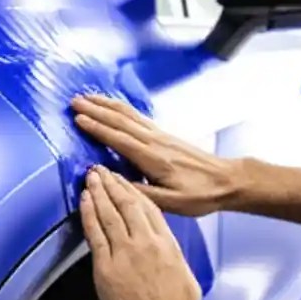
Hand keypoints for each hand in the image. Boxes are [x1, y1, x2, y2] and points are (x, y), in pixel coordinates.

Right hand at [72, 94, 240, 216]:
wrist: (226, 180)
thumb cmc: (199, 195)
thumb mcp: (170, 203)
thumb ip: (139, 192)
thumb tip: (111, 180)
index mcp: (153, 159)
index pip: (120, 139)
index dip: (98, 128)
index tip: (78, 118)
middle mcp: (154, 141)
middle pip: (121, 120)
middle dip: (96, 109)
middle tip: (74, 101)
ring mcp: (159, 135)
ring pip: (128, 115)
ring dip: (106, 104)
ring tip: (87, 97)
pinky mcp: (163, 134)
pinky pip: (137, 117)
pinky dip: (120, 108)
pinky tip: (112, 105)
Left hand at [80, 166, 201, 299]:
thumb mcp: (186, 279)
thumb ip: (173, 257)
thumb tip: (167, 250)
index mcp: (167, 245)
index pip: (149, 208)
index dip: (134, 190)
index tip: (124, 181)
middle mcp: (147, 244)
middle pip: (128, 203)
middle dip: (113, 183)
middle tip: (102, 169)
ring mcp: (126, 254)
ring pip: (110, 213)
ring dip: (99, 191)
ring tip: (91, 177)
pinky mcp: (107, 267)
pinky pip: (95, 233)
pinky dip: (89, 213)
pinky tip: (84, 200)